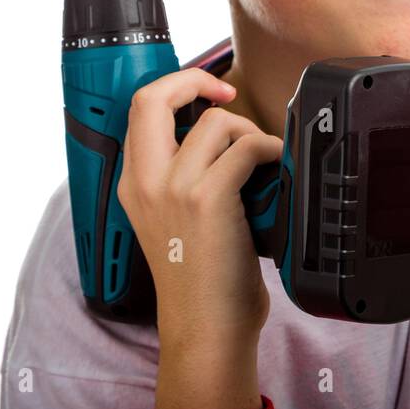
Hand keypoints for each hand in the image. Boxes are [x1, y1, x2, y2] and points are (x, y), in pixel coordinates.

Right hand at [117, 67, 281, 408]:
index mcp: (134, 184)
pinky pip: (247, 148)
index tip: (209, 94)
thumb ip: (184, 175)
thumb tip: (224, 134)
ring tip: (261, 160)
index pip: (138, 108)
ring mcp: (174, 189)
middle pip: (153, 98)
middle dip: (195, 81)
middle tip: (226, 96)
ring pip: (215, 123)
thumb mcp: (173, 220)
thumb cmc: (202, 278)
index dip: (176, 86)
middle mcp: (145, 182)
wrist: (206, 327)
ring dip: (250, 132)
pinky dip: (271, 151)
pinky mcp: (207, 200)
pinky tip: (275, 170)